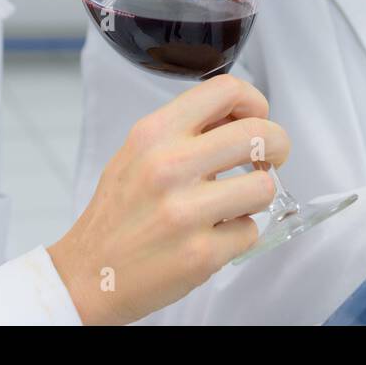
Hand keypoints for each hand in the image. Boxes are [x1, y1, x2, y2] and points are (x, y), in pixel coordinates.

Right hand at [48, 74, 288, 324]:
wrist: (87, 274)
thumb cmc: (117, 214)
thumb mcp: (137, 153)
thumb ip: (184, 131)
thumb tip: (239, 119)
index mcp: (154, 134)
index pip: (225, 90)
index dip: (254, 100)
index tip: (257, 116)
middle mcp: (169, 167)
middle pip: (259, 134)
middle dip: (278, 145)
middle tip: (271, 158)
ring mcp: (186, 212)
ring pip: (265, 187)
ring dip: (258, 196)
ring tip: (236, 202)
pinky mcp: (200, 254)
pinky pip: (250, 231)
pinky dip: (239, 234)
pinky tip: (214, 235)